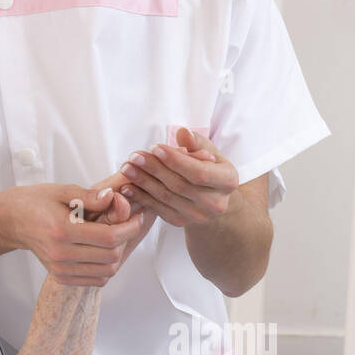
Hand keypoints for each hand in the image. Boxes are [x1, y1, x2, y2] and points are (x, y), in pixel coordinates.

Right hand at [8, 181, 148, 286]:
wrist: (12, 222)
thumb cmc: (36, 202)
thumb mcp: (61, 190)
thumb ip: (89, 196)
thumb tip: (113, 197)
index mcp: (62, 231)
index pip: (109, 237)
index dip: (129, 227)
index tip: (136, 217)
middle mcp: (60, 254)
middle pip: (111, 256)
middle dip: (126, 239)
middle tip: (127, 224)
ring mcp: (60, 269)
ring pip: (107, 272)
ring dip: (118, 254)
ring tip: (116, 236)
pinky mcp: (60, 277)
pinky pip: (96, 280)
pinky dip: (106, 267)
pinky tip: (103, 250)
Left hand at [117, 126, 238, 228]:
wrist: (212, 200)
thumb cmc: (210, 168)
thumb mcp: (210, 153)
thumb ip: (196, 143)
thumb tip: (182, 132)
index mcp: (227, 182)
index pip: (199, 172)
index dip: (175, 161)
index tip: (155, 147)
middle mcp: (216, 203)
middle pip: (179, 185)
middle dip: (154, 169)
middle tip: (134, 156)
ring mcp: (198, 216)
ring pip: (166, 197)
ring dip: (143, 182)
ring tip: (127, 168)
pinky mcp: (181, 222)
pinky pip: (158, 209)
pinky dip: (141, 197)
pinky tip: (127, 186)